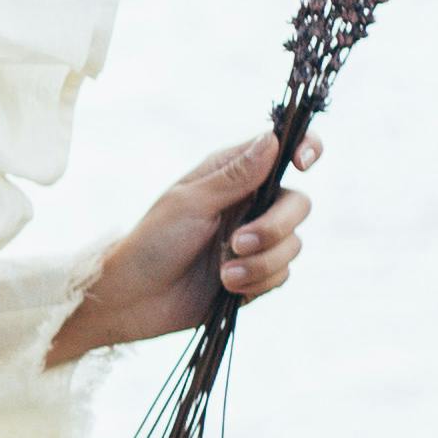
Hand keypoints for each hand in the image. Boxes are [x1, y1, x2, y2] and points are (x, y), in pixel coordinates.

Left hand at [53, 127, 319, 362]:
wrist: (134, 299)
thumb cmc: (152, 242)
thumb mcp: (190, 203)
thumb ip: (235, 175)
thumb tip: (272, 139)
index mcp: (232, 175)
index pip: (282, 151)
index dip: (303, 150)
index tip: (302, 164)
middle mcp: (249, 204)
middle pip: (298, 204)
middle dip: (275, 226)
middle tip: (238, 242)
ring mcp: (255, 241)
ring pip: (293, 244)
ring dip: (261, 262)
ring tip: (225, 274)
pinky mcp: (256, 275)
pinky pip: (282, 274)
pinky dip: (257, 282)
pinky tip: (228, 287)